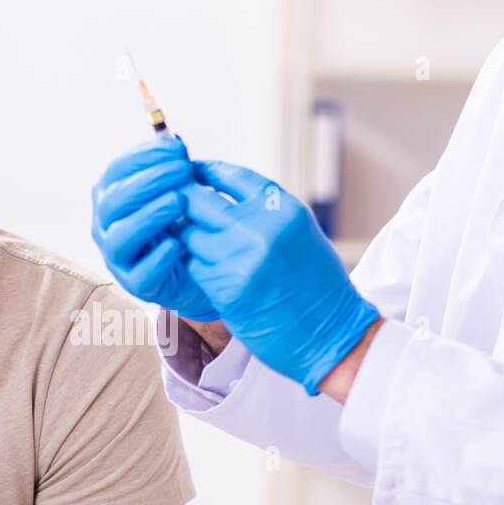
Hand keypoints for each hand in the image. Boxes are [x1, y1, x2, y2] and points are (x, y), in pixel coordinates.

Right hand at [91, 137, 219, 322]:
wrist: (192, 268)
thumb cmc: (177, 222)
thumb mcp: (174, 190)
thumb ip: (170, 167)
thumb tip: (174, 141)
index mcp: (111, 196)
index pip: (117, 171)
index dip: (145, 156)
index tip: (177, 148)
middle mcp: (105, 225)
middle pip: (115, 201)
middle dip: (150, 182)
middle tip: (184, 170)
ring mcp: (117, 256)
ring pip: (121, 237)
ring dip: (150, 216)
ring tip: (179, 202)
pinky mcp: (135, 284)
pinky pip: (141, 273)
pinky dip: (158, 258)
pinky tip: (178, 244)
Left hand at [180, 161, 380, 394]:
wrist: (328, 333)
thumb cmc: (317, 285)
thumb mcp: (299, 233)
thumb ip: (264, 212)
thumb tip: (222, 193)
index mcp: (282, 209)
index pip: (232, 176)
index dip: (207, 172)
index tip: (192, 171)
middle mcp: (261, 228)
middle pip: (201, 201)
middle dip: (184, 202)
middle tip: (174, 205)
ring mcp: (241, 259)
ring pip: (190, 235)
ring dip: (187, 239)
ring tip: (193, 244)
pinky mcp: (226, 289)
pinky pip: (194, 267)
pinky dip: (195, 268)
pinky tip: (207, 273)